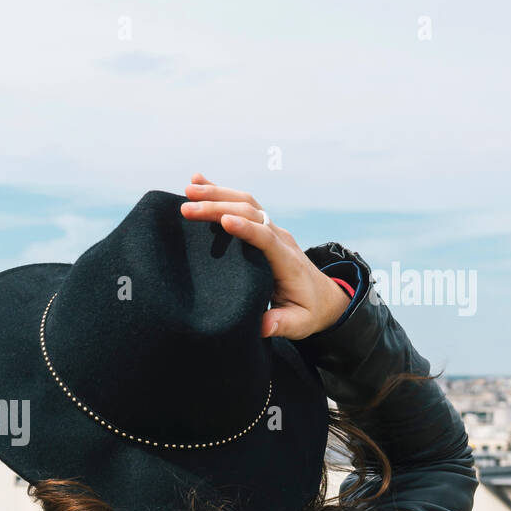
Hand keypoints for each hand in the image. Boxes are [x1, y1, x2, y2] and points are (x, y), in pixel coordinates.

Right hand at [179, 174, 351, 339]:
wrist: (323, 298)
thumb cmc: (308, 311)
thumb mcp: (299, 324)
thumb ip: (281, 324)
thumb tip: (263, 326)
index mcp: (287, 261)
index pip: (266, 239)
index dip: (246, 229)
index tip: (224, 221)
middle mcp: (280, 239)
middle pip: (251, 213)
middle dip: (219, 207)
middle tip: (187, 207)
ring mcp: (272, 230)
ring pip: (247, 203)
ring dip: (218, 194)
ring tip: (189, 189)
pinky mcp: (263, 229)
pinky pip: (243, 205)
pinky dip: (221, 193)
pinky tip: (198, 183)